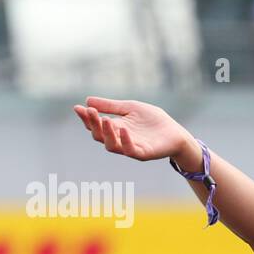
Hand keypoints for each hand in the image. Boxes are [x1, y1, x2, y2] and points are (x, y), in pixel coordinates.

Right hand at [72, 97, 194, 162]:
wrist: (175, 132)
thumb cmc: (153, 120)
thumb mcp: (130, 108)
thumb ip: (111, 106)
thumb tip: (87, 100)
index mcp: (115, 128)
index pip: (95, 125)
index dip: (86, 118)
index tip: (78, 108)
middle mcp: (120, 140)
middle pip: (99, 136)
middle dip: (93, 124)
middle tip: (90, 112)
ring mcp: (131, 148)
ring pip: (111, 145)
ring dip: (106, 133)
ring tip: (105, 119)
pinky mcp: (144, 153)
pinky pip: (130, 150)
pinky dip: (125, 141)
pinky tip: (123, 129)